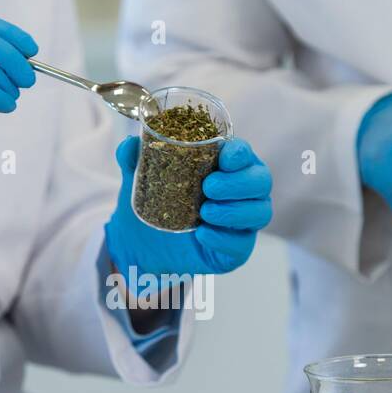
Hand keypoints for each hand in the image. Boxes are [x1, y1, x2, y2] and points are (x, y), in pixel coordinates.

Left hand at [104, 136, 271, 282]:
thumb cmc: (155, 201)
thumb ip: (134, 160)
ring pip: (260, 212)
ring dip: (235, 211)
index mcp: (227, 166)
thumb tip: (130, 144)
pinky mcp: (237, 248)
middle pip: (261, 181)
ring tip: (205, 213)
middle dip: (238, 183)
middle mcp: (243, 191)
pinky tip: (203, 235)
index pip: (244, 153)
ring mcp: (243, 221)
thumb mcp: (140, 179)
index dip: (241, 153)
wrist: (144, 242)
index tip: (225, 157)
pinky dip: (224, 239)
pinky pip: (242, 245)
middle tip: (208, 187)